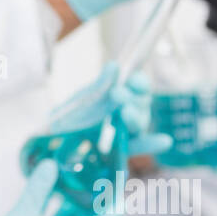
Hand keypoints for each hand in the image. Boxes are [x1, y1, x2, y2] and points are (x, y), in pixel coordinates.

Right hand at [0, 161, 120, 215]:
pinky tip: (48, 192)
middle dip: (94, 206)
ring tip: (81, 185)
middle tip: (104, 185)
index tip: (128, 196)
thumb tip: (50, 164)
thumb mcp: (23, 214)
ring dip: (73, 205)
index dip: (113, 211)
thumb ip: (38, 189)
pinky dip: (51, 206)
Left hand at [48, 62, 172, 158]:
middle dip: (132, 97)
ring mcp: (126, 130)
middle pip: (140, 102)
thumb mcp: (81, 100)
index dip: (139, 81)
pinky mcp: (123, 150)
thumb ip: (98, 86)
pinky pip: (139, 146)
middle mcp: (125, 110)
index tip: (133, 79)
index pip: (136, 84)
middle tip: (117, 94)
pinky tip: (165, 141)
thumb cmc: (68, 118)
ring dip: (136, 117)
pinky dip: (152, 143)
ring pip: (139, 122)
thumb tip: (114, 65)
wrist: (51, 142)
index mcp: (117, 93)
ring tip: (125, 113)